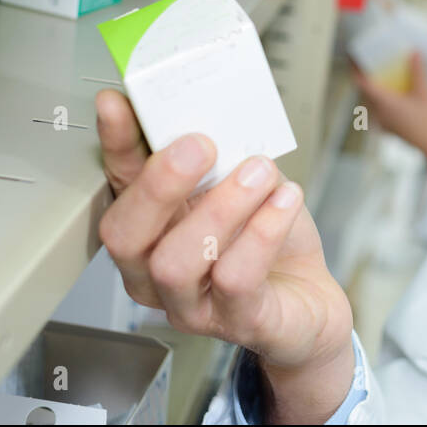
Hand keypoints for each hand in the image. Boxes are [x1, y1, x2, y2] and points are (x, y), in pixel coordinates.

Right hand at [94, 89, 353, 423]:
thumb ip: (224, 156)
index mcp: (152, 227)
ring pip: (176, 262)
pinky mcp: (237, 323)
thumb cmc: (271, 241)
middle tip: (201, 145)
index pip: (118, 184)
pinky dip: (261, 233)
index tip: (118, 103)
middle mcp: (154, 272)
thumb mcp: (246, 185)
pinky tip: (284, 202)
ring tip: (259, 173)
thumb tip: (217, 116)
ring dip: (221, 207)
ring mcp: (190, 304)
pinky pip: (235, 280)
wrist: (311, 299)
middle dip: (158, 184)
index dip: (115, 144)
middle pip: (124, 235)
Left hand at [350, 52, 426, 169]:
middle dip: (364, 77)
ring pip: (369, 102)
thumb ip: (418, 71)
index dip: (354, 70)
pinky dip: (379, 100)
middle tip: (368, 64)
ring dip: (371, 89)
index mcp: (384, 102)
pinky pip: (377, 110)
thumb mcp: (425, 92)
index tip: (352, 58)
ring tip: (379, 78)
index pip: (361, 83)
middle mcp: (378, 112)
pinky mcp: (387, 127)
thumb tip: (414, 52)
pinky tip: (391, 95)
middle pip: (363, 92)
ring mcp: (382, 121)